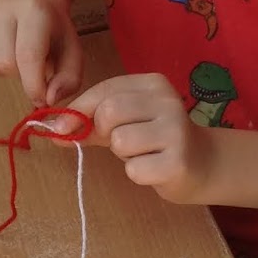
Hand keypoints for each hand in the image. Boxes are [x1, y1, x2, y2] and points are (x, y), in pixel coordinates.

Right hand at [0, 0, 82, 105]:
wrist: (30, 5)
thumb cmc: (53, 34)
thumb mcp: (72, 54)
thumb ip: (67, 80)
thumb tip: (47, 101)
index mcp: (33, 9)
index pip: (28, 55)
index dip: (33, 86)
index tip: (41, 99)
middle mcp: (2, 6)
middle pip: (3, 63)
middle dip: (17, 75)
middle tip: (26, 67)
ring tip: (11, 58)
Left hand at [69, 73, 215, 203]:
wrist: (204, 164)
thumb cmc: (156, 141)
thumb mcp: (126, 122)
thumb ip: (91, 123)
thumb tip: (53, 129)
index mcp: (154, 84)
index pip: (106, 89)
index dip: (79, 109)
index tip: (63, 126)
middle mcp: (168, 102)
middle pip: (109, 112)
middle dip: (105, 132)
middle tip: (121, 142)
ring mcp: (176, 131)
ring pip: (120, 142)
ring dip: (124, 155)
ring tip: (144, 153)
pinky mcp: (178, 162)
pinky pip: (134, 169)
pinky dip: (138, 173)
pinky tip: (155, 169)